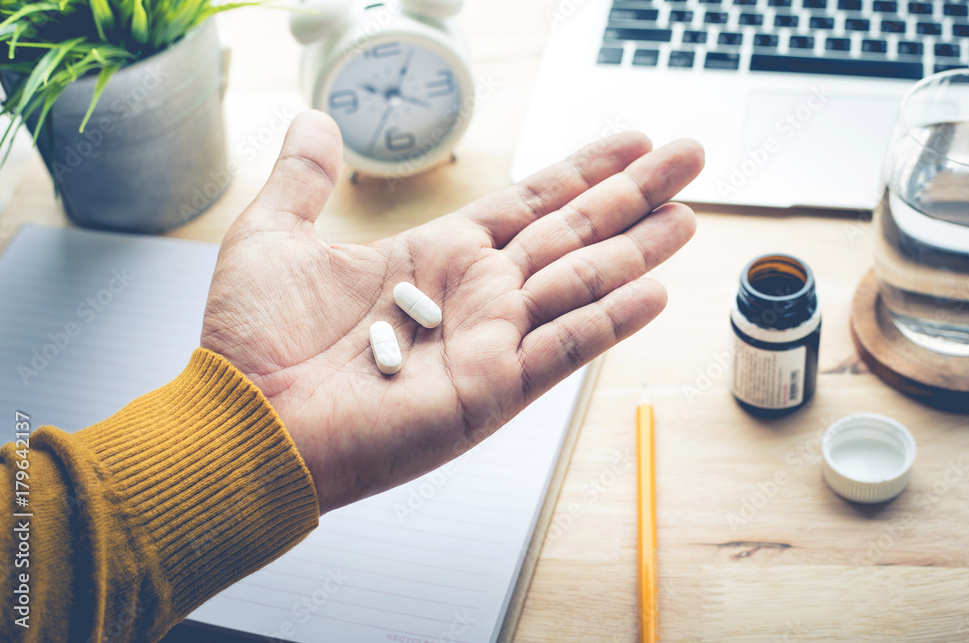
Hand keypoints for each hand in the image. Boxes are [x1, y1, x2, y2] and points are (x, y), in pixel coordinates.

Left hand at [201, 110, 702, 513]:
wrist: (244, 418)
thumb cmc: (253, 340)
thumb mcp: (276, 234)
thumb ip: (305, 178)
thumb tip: (316, 122)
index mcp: (437, 255)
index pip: (530, 202)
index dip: (582, 170)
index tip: (630, 142)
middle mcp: (475, 295)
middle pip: (573, 232)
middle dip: (634, 194)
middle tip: (690, 156)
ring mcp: (489, 341)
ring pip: (582, 281)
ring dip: (638, 248)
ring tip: (688, 215)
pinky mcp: (491, 388)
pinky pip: (564, 347)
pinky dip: (611, 320)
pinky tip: (656, 291)